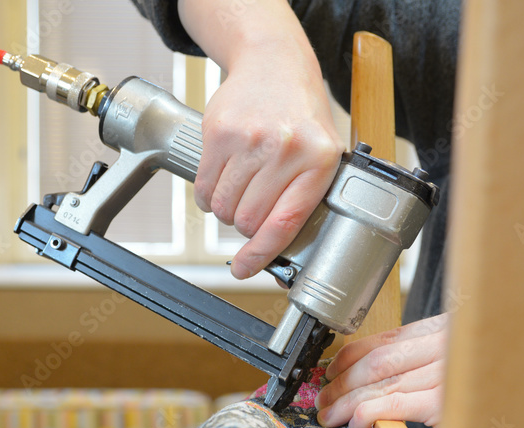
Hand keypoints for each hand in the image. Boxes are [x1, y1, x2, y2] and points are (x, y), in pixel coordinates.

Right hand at [177, 0, 342, 279]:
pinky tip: (222, 178)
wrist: (273, 63)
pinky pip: (203, 187)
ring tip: (240, 188)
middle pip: (248, 220)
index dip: (260, 255)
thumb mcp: (321, 152)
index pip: (284, 222)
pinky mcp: (220, 132)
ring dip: (226, 209)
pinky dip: (208, 194)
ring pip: (222, 207)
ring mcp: (250, 139)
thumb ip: (304, 197)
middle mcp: (286, 149)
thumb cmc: (300, 115)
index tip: (244, 269)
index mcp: (319, 160)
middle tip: (253, 207)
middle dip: (245, 225)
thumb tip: (276, 250)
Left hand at [315, 314, 448, 427]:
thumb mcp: (449, 361)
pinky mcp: (443, 404)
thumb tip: (365, 377)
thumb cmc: (473, 387)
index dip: (350, 356)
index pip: (384, 339)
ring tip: (330, 415)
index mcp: (439, 330)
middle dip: (342, 382)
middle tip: (324, 399)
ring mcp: (444, 373)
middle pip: (376, 361)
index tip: (331, 371)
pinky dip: (368, 412)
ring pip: (380, 383)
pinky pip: (394, 404)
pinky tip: (355, 422)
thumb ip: (415, 360)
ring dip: (347, 401)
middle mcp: (442, 345)